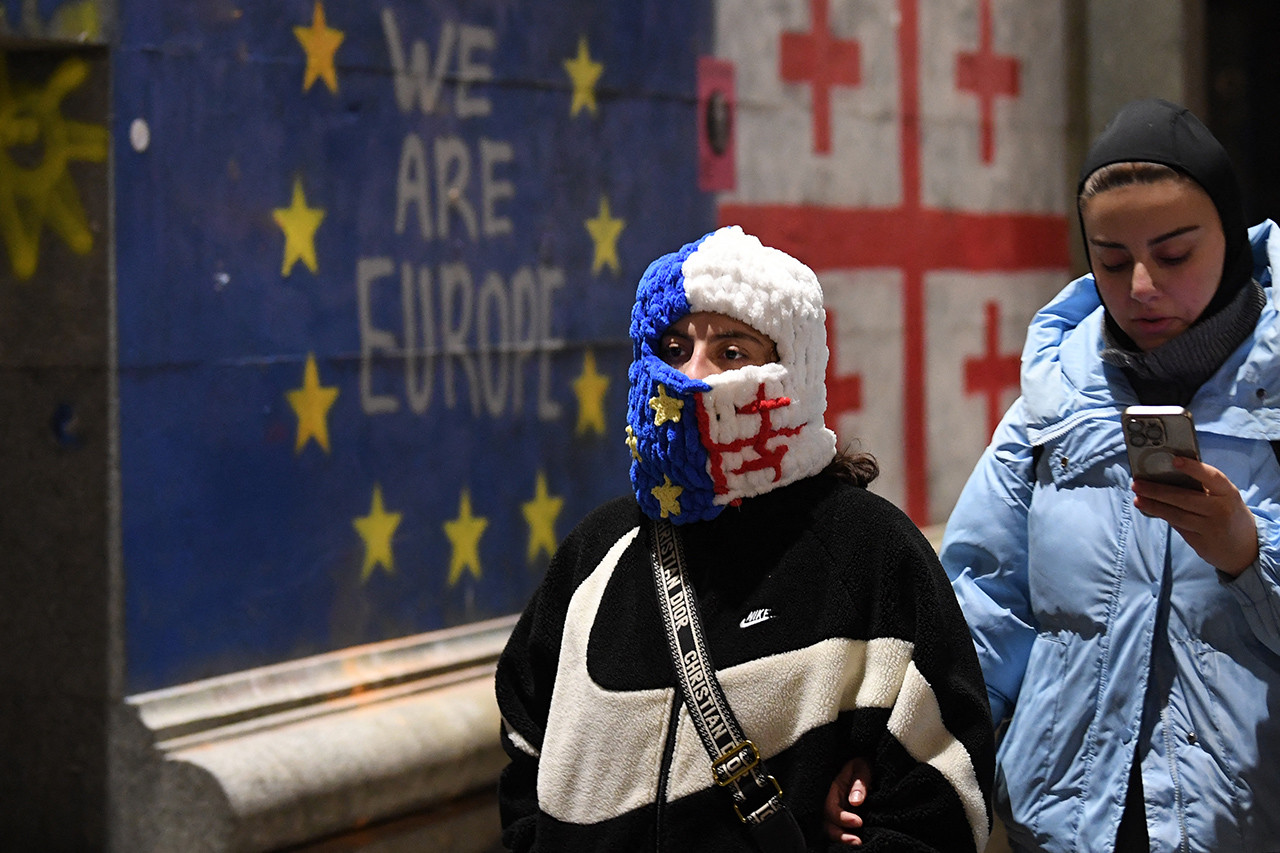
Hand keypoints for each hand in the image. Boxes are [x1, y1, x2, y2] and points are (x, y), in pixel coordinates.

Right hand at [823, 757, 870, 846]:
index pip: (830, 808)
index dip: (842, 818)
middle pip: (826, 823)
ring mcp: (834, 810)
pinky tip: (855, 840)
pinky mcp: (840, 817)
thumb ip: (859, 784)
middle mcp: (829, 802)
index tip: (859, 822)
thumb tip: (855, 802)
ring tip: (858, 843)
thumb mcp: (861, 768)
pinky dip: (844, 836)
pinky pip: (837, 828)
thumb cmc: (861, 767)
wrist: (861, 767)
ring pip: (830, 828)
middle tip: (857, 841)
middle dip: (840, 835)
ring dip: (842, 838)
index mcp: (832, 789)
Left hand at [1130, 456, 1258, 576]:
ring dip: (1154, 506)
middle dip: (1157, 490)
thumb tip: (1167, 474)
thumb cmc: (1228, 513)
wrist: (1246, 548)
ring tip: (1138, 498)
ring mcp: (1211, 528)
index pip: (1212, 477)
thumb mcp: (1224, 497)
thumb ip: (1203, 487)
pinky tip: (1150, 509)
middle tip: (1137, 483)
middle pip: (1184, 498)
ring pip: (1176, 515)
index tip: (1174, 460)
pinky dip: (1163, 516)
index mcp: (1228, 493)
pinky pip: (1178, 527)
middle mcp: (1221, 510)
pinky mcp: (1202, 543)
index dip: (1194, 468)